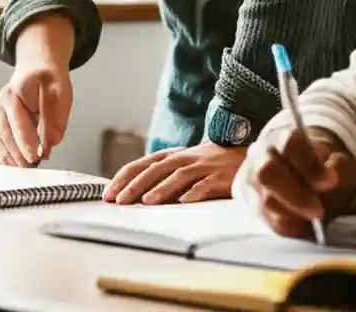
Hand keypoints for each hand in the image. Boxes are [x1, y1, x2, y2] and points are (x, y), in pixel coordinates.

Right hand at [0, 13, 75, 166]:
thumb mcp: (60, 92)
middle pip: (8, 133)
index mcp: (14, 92)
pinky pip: (1, 143)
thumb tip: (51, 142)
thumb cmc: (48, 79)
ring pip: (2, 141)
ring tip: (29, 168)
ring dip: (15, 158)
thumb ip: (55, 118)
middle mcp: (2, 103)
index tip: (39, 155)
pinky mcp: (0, 123)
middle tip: (34, 165)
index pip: (20, 121)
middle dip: (21, 153)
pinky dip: (9, 157)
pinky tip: (18, 165)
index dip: (29, 140)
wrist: (36, 68)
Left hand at [104, 142, 246, 204]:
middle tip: (119, 201)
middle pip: (155, 170)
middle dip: (135, 186)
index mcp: (172, 156)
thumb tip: (132, 194)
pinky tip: (185, 201)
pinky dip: (195, 192)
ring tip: (146, 202)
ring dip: (161, 189)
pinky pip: (206, 184)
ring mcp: (204, 166)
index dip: (123, 178)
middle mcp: (185, 158)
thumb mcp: (183, 165)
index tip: (108, 195)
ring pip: (178, 176)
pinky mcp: (222, 177)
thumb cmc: (210, 164)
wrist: (247, 154)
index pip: (141, 165)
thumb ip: (161, 176)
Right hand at [253, 128, 355, 238]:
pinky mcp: (255, 206)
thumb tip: (332, 173)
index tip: (330, 181)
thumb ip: (340, 167)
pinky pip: (270, 222)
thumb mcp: (342, 163)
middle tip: (320, 210)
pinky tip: (306, 224)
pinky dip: (292, 226)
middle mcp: (261, 157)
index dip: (309, 165)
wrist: (305, 176)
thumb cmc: (324, 167)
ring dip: (296, 214)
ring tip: (317, 217)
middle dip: (296, 196)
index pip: (289, 146)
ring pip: (267, 202)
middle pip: (267, 174)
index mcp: (282, 138)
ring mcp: (253, 182)